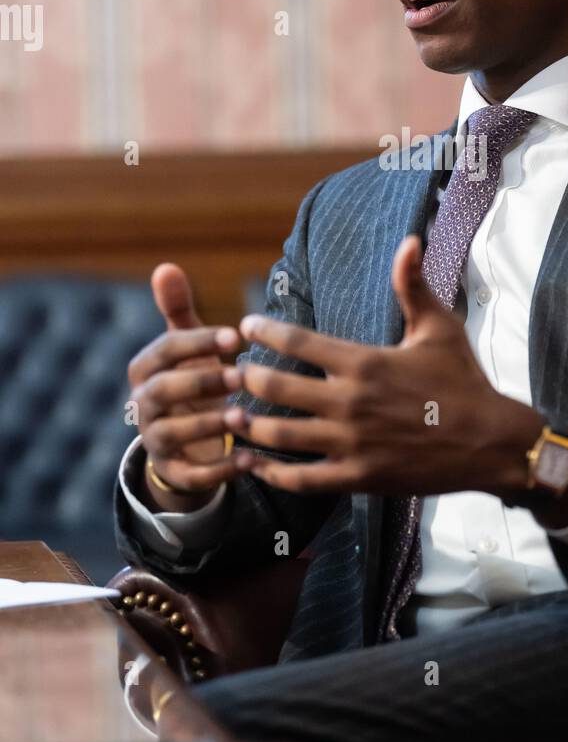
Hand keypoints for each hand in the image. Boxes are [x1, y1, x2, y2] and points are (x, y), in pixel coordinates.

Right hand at [128, 263, 253, 509]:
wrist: (183, 441)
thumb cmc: (191, 380)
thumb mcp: (185, 346)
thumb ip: (178, 309)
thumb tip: (166, 265)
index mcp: (146, 368)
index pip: (166, 349)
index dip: (200, 341)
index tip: (238, 336)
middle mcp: (143, 404)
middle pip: (162, 391)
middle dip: (201, 381)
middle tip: (242, 376)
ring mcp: (154, 440)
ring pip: (171, 433)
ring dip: (208, 425)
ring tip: (244, 417)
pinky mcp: (173, 472)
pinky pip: (189, 475)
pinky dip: (218, 470)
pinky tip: (250, 460)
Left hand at [236, 235, 546, 497]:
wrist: (490, 442)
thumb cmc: (463, 380)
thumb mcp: (439, 327)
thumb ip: (412, 285)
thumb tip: (409, 239)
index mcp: (364, 362)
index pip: (298, 342)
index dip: (265, 331)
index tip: (247, 326)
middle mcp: (350, 402)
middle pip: (277, 388)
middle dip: (246, 378)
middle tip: (230, 372)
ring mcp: (352, 444)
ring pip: (281, 434)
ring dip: (249, 425)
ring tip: (230, 417)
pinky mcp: (358, 478)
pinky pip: (302, 479)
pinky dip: (272, 472)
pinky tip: (254, 465)